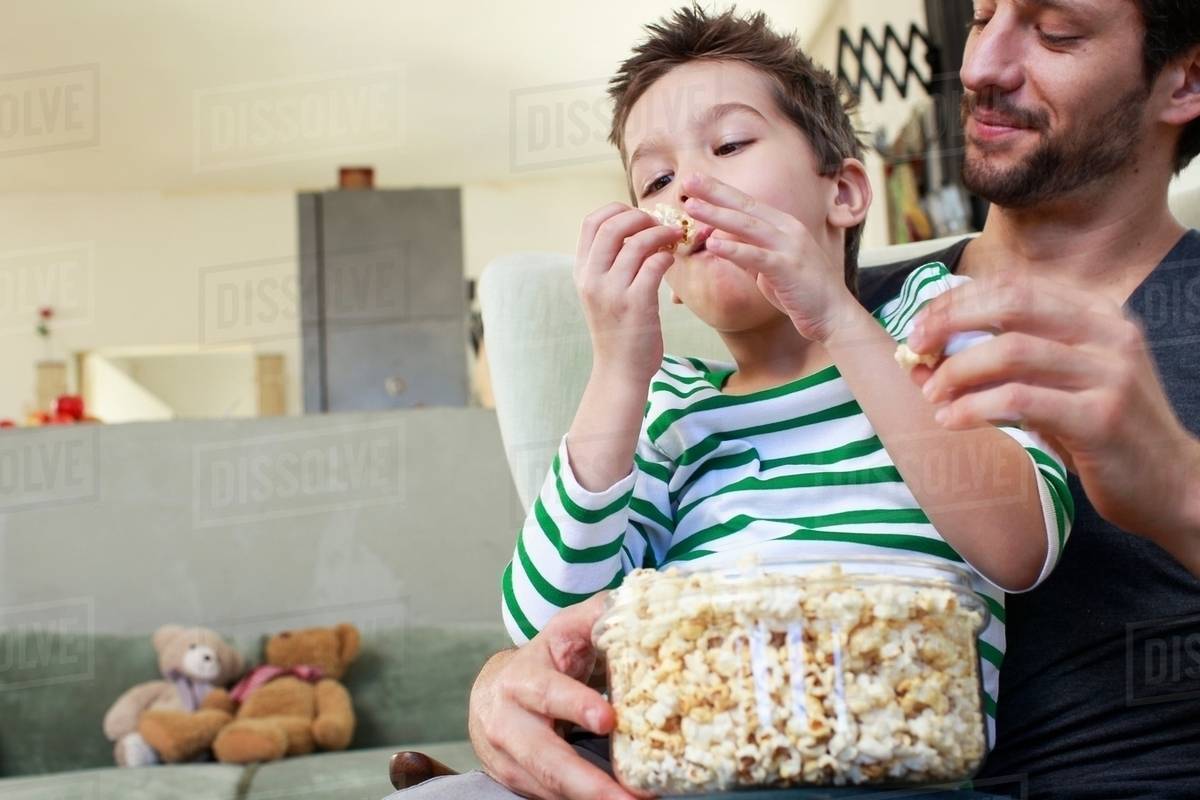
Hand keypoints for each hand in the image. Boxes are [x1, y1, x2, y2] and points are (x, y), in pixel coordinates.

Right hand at [468, 594, 649, 799]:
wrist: (493, 693)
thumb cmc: (542, 661)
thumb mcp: (564, 631)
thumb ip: (595, 616)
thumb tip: (630, 605)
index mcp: (521, 679)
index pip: (548, 692)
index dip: (576, 704)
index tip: (608, 719)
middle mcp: (507, 721)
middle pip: (545, 758)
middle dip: (586, 782)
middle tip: (628, 798)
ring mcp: (507, 757)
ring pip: (548, 786)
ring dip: (590, 799)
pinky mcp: (514, 782)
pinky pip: (549, 797)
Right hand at [576, 202, 683, 384]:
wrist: (619, 371)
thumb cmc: (618, 330)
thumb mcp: (602, 293)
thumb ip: (610, 263)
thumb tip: (636, 229)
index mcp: (582, 272)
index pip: (591, 222)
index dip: (617, 209)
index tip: (638, 216)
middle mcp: (592, 279)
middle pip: (612, 225)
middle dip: (640, 217)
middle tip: (659, 223)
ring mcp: (612, 292)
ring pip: (637, 243)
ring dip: (661, 234)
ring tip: (673, 238)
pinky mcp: (636, 305)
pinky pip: (654, 265)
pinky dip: (667, 256)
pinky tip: (671, 261)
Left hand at [678, 173, 855, 341]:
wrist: (833, 314)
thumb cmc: (801, 291)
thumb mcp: (770, 266)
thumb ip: (749, 251)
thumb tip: (724, 242)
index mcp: (784, 225)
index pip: (747, 203)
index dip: (721, 191)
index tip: (696, 181)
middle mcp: (788, 229)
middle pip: (746, 206)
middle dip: (715, 192)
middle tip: (689, 180)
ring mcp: (789, 247)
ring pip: (748, 227)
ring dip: (718, 215)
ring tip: (692, 207)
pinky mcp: (788, 269)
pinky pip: (756, 256)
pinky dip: (733, 250)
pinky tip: (712, 244)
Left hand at [909, 271, 1199, 570]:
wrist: (1172, 484)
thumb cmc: (1101, 432)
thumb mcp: (1062, 382)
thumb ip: (1012, 360)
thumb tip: (930, 352)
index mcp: (1097, 314)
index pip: (1014, 286)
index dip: (958, 300)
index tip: (920, 324)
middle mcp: (1108, 333)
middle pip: (1011, 304)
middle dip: (951, 322)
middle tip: (915, 348)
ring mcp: (1109, 373)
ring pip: (1011, 351)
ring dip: (958, 371)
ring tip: (930, 393)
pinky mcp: (1101, 417)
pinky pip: (1021, 399)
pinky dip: (975, 407)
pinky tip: (951, 421)